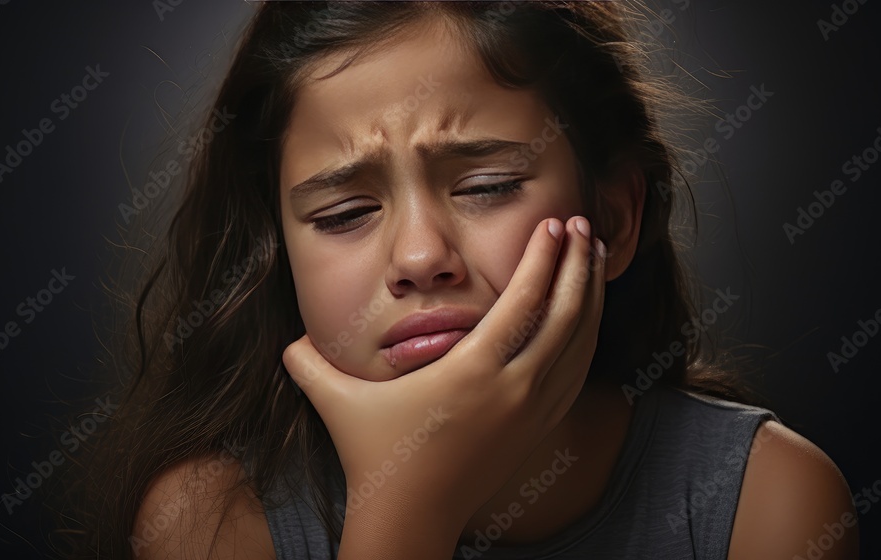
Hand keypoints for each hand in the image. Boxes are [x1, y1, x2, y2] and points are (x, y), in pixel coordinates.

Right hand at [281, 216, 606, 555]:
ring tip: (596, 255)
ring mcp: (531, 411)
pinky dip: (588, 336)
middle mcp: (512, 389)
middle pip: (565, 314)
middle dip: (579, 264)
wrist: (411, 516)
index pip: (523, 302)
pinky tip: (587, 315)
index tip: (552, 224)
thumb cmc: (375, 454)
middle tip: (582, 224)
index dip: (543, 258)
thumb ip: (308, 364)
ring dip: (591, 294)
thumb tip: (285, 338)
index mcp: (472, 372)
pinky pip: (577, 372)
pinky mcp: (539, 427)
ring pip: (580, 342)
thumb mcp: (338, 402)